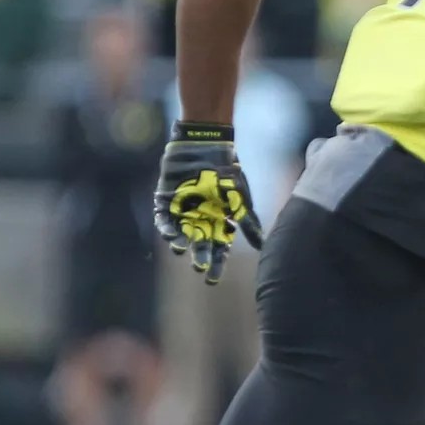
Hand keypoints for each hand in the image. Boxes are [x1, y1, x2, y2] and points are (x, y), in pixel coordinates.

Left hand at [152, 122, 265, 283]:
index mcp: (219, 222)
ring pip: (180, 233)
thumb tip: (261, 246)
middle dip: (199, 256)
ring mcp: (182, 211)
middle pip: (200, 245)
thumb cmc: (227, 172)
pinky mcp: (166, 199)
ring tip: (181, 249)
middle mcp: (200, 220)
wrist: (207, 145)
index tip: (211, 279)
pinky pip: (163, 218)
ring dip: (180, 242)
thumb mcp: (241, 198)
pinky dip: (164, 226)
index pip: (218, 249)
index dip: (215, 264)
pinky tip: (168, 233)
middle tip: (198, 267)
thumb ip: (248, 223)